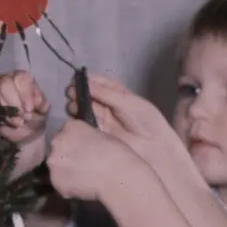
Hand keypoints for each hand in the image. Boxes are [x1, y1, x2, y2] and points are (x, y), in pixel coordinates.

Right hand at [0, 70, 49, 145]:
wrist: (26, 132)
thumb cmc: (36, 116)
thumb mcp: (43, 109)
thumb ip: (41, 102)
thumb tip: (35, 100)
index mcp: (22, 77)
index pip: (21, 78)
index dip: (25, 94)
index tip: (30, 109)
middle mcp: (6, 79)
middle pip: (5, 84)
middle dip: (14, 103)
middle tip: (23, 117)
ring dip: (7, 113)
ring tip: (18, 123)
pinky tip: (7, 123)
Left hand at [46, 119, 141, 201]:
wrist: (117, 175)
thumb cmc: (116, 153)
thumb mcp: (101, 134)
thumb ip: (85, 136)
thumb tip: (81, 144)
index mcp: (70, 126)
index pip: (65, 131)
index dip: (74, 141)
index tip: (83, 149)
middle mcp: (56, 141)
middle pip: (57, 148)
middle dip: (66, 154)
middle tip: (82, 164)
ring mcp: (53, 162)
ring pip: (56, 166)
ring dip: (65, 170)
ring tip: (82, 177)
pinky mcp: (55, 181)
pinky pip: (59, 183)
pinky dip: (67, 185)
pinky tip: (81, 187)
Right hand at [64, 74, 187, 176]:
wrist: (154, 149)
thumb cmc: (146, 121)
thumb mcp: (128, 102)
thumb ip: (106, 93)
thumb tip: (86, 81)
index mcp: (120, 96)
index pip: (102, 84)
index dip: (90, 80)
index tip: (78, 77)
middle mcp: (109, 107)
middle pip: (91, 97)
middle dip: (80, 92)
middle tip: (71, 92)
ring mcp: (102, 121)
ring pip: (86, 109)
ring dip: (78, 105)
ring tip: (72, 103)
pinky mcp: (97, 135)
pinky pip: (86, 124)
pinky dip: (79, 119)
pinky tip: (74, 115)